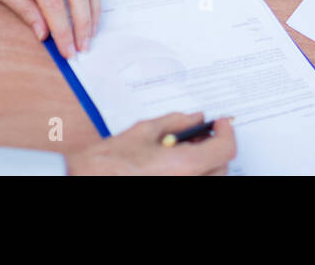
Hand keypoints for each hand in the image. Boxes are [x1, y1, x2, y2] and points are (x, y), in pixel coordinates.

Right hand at [66, 113, 235, 174]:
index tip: (221, 123)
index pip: (225, 149)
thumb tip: (196, 118)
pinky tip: (175, 164)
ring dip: (205, 163)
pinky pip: (194, 183)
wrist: (87, 179)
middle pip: (221, 166)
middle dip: (215, 148)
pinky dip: (193, 173)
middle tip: (202, 134)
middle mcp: (188, 183)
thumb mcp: (144, 131)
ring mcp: (180, 191)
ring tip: (184, 150)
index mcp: (185, 166)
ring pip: (209, 178)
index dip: (227, 132)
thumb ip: (175, 121)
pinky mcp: (172, 196)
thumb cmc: (110, 161)